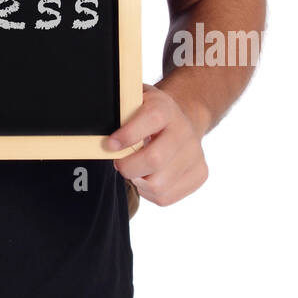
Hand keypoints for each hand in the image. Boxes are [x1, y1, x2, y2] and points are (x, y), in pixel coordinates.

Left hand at [107, 83, 207, 205]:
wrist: (183, 120)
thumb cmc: (149, 113)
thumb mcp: (135, 100)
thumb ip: (120, 107)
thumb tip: (98, 117)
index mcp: (166, 108)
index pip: (151, 120)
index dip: (128, 135)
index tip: (109, 145)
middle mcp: (184, 131)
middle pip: (155, 159)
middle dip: (128, 167)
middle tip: (118, 163)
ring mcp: (195, 154)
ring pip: (158, 184)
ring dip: (138, 182)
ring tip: (134, 171)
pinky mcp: (199, 174)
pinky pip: (166, 197)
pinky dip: (149, 193)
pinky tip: (147, 178)